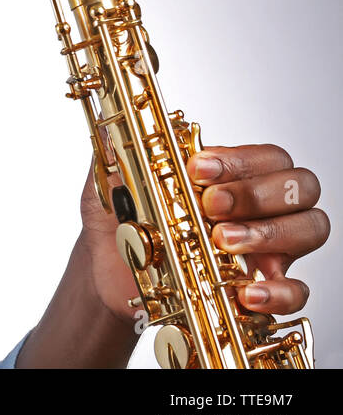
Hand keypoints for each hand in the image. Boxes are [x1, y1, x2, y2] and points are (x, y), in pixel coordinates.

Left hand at [77, 144, 329, 324]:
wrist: (105, 276)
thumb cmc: (117, 225)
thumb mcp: (109, 184)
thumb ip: (114, 153)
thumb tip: (111, 123)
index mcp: (230, 176)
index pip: (267, 156)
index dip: (240, 160)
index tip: (200, 169)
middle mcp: (259, 208)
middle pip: (300, 186)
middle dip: (257, 193)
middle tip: (212, 207)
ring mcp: (267, 248)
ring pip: (310, 228)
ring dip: (270, 234)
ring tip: (222, 242)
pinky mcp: (262, 290)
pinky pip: (296, 291)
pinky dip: (278, 291)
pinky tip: (245, 292)